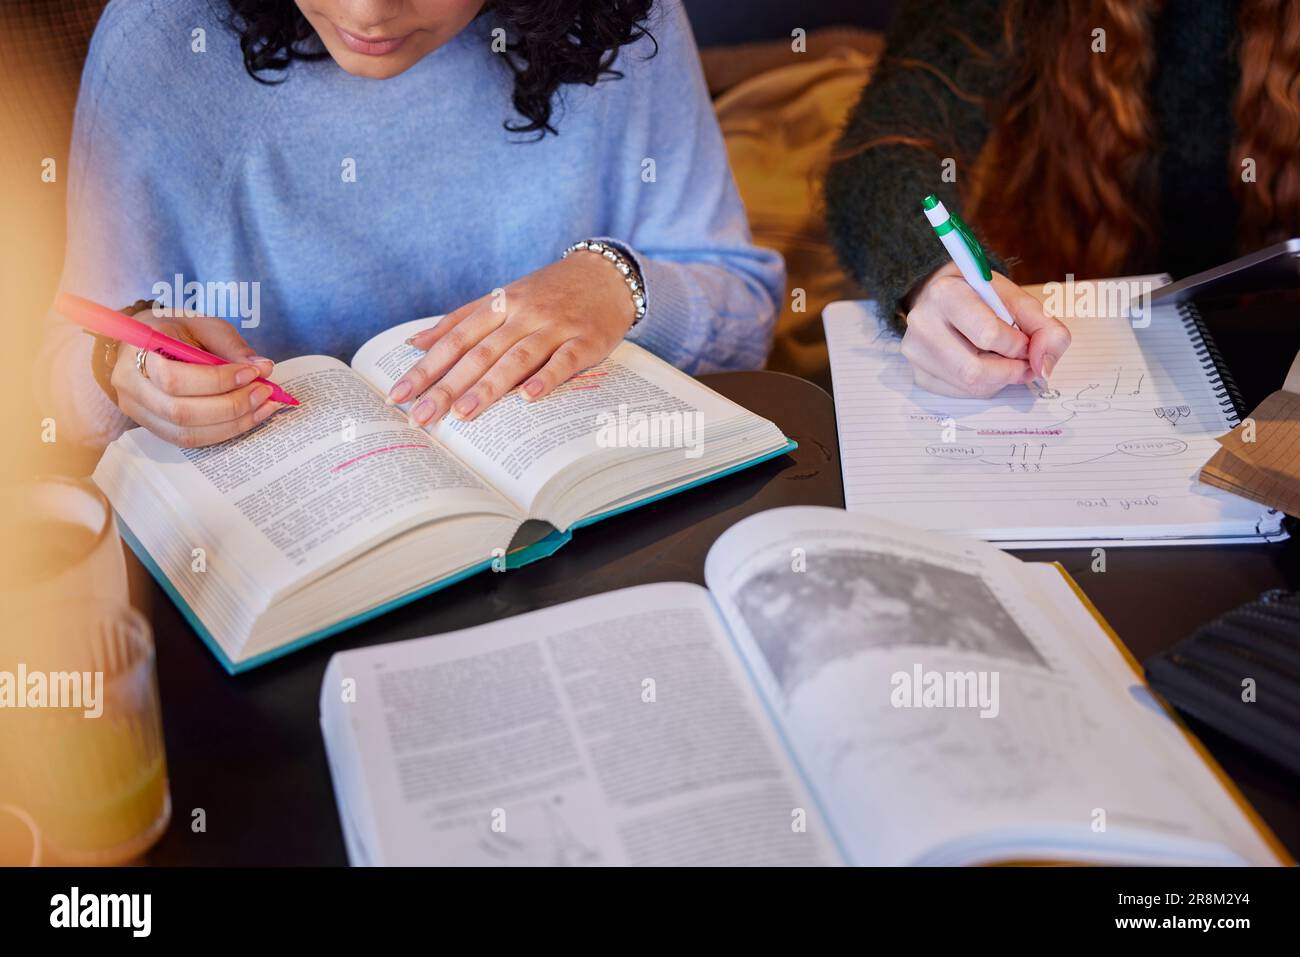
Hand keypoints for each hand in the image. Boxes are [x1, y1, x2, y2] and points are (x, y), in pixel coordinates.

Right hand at [111, 310, 280, 447]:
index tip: (252, 373)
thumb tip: (263, 368)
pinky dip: (223, 432)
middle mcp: (131, 384)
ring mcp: (138, 410)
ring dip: (232, 423)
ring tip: (263, 406)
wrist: (148, 344)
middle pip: (180, 411)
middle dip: (230, 406)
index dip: (217, 380)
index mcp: (138, 350)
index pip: (174, 378)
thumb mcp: (205, 326)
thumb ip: (232, 346)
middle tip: (264, 392)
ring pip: (186, 432)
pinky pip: (189, 440)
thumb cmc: (178, 331)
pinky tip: (248, 418)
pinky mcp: (152, 427)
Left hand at [390, 253, 635, 423]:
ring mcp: (554, 327)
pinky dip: (547, 378)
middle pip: (479, 353)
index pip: (454, 340)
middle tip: (421, 416)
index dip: (425, 368)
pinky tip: (529, 398)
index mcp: (498, 305)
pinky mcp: (585, 340)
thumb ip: (459, 321)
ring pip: (517, 358)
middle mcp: (522, 314)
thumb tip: (415, 342)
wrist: (605, 275)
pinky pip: (564, 361)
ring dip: (489, 387)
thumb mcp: (501, 298)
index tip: (398, 396)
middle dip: (447, 387)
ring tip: (463, 414)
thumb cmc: (547, 293)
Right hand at [900, 263, 1070, 397]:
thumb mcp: (1016, 298)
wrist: (943, 297)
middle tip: (1023, 362)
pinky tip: (984, 365)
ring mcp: (916, 352)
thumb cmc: (980, 296)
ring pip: (970, 386)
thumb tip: (1043, 367)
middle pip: (974, 370)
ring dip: (999, 379)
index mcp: (945, 293)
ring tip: (1003, 360)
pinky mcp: (918, 374)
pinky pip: (962, 394)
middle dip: (1010, 371)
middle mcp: (922, 323)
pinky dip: (984, 385)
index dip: (1018, 345)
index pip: (988, 335)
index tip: (1026, 341)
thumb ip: (1044, 326)